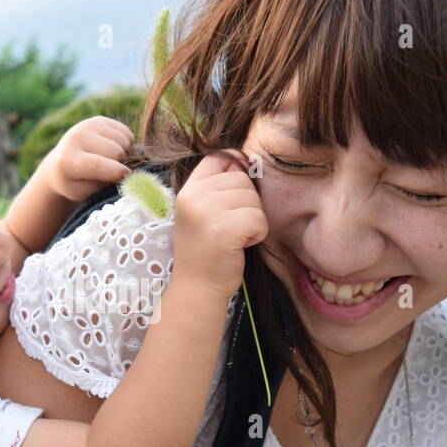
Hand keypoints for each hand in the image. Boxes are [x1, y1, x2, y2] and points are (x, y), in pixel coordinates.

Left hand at [35, 116, 133, 202]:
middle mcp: (76, 137)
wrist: (60, 163)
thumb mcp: (85, 192)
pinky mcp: (98, 120)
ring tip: (113, 161)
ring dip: (125, 153)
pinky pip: (125, 132)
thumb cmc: (75, 183)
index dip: (117, 173)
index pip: (97, 165)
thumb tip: (128, 176)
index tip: (128, 178)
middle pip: (115, 151)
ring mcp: (88, 125)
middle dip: (121, 164)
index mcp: (68, 160)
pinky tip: (114, 150)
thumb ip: (104, 186)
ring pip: (123, 140)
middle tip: (115, 171)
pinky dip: (126, 144)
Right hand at [171, 151, 268, 298]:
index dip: (235, 168)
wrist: (197, 289)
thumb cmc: (206, 252)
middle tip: (232, 226)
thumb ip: (216, 187)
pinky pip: (259, 218)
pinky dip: (258, 233)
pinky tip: (241, 245)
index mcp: (187, 191)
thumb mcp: (201, 213)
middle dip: (247, 202)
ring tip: (235, 237)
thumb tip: (244, 159)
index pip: (217, 157)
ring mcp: (206, 212)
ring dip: (253, 219)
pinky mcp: (224, 229)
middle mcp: (193, 197)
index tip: (236, 194)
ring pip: (253, 198)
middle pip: (241, 178)